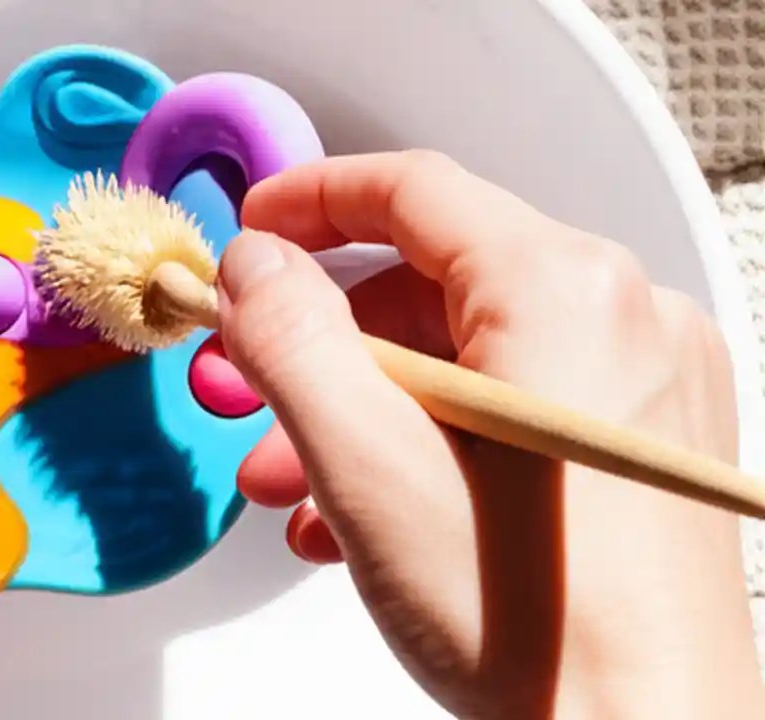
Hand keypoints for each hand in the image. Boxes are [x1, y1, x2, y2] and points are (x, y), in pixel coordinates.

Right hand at [218, 151, 764, 717]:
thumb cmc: (536, 626)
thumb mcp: (366, 465)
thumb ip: (292, 341)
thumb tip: (255, 266)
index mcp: (563, 293)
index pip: (413, 192)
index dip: (310, 203)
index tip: (250, 232)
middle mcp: (622, 318)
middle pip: (430, 284)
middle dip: (321, 347)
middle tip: (251, 398)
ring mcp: (642, 382)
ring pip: (463, 355)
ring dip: (362, 410)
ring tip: (299, 488)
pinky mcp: (639, 442)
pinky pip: (507, 405)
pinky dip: (427, 442)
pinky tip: (368, 516)